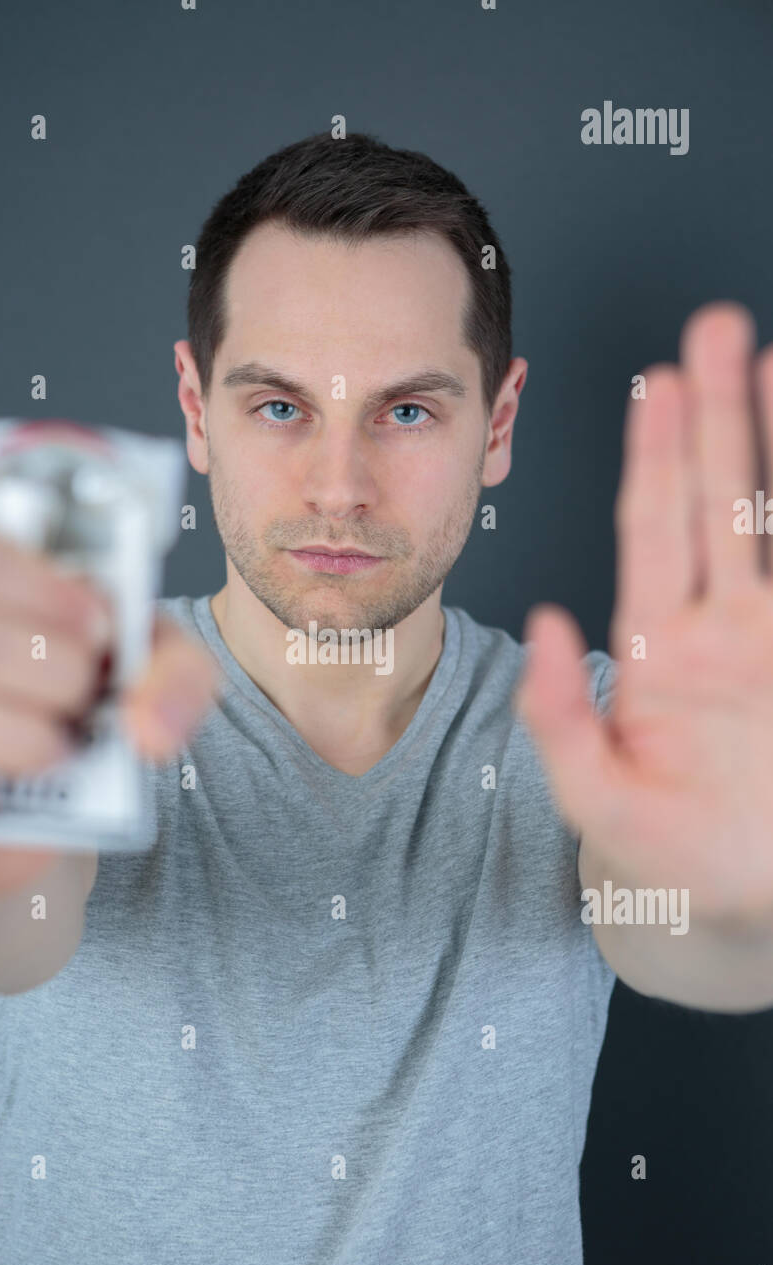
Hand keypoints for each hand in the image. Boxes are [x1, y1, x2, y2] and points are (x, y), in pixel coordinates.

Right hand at [0, 529, 219, 892]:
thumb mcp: (132, 675)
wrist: (27, 813)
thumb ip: (171, 673)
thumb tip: (153, 724)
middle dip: (56, 676)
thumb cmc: (65, 719)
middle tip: (81, 702)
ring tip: (56, 755)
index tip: (99, 631)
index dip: (52, 598)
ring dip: (26, 741)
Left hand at [516, 302, 772, 927]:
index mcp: (655, 651)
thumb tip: (538, 626)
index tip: (658, 380)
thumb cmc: (658, 864)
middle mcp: (718, 631)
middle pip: (718, 500)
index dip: (655, 451)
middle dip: (719, 414)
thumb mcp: (594, 799)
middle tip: (719, 327)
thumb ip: (558, 719)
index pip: (653, 528)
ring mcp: (769, 645)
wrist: (731, 914)